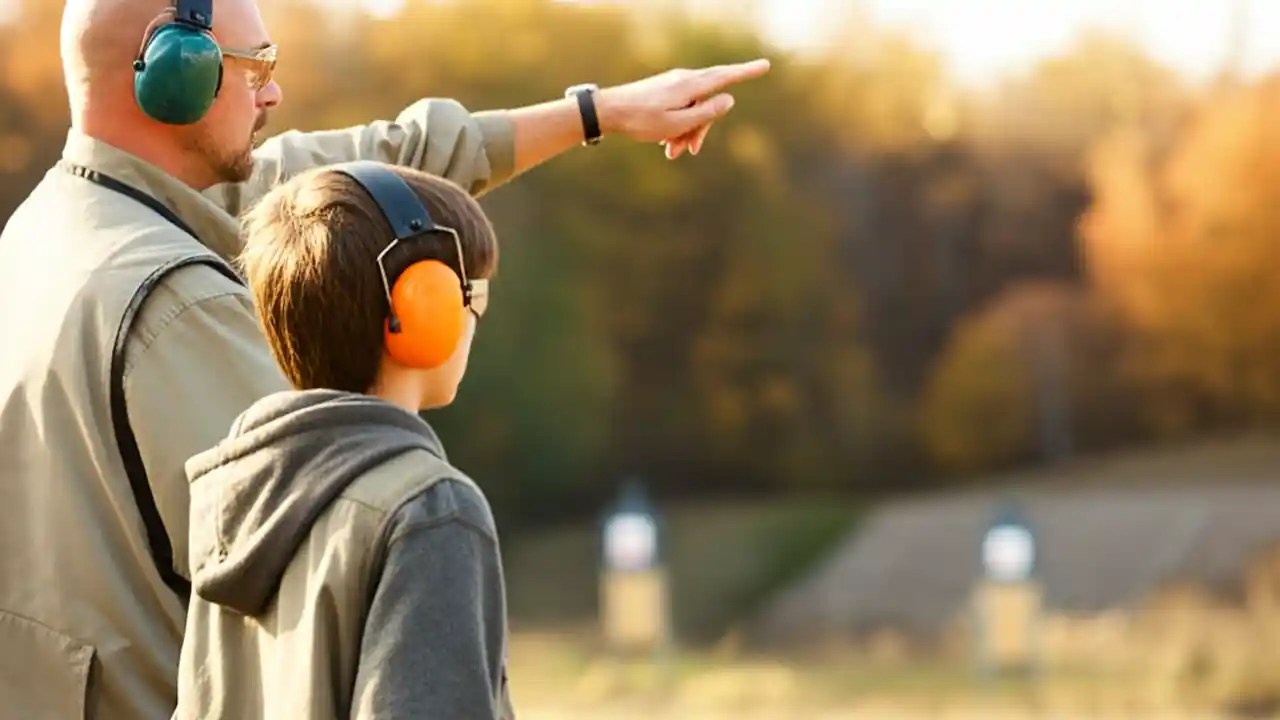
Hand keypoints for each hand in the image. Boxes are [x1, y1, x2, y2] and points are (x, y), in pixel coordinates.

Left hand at [595, 58, 770, 158]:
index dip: (747, 72)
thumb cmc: (642, 120)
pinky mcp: (664, 91)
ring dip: (687, 132)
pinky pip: (681, 109)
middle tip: (689, 151)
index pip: (726, 77)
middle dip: (702, 128)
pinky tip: (665, 145)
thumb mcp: (678, 124)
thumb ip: (706, 114)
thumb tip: (729, 100)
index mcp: (690, 85)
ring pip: (693, 109)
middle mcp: (684, 80)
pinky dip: (677, 128)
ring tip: (671, 153)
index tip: (765, 65)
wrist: (609, 112)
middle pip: (709, 102)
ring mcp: (673, 84)